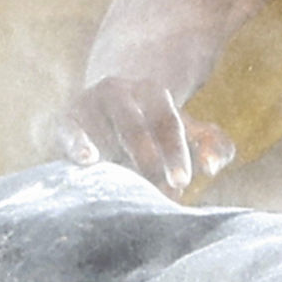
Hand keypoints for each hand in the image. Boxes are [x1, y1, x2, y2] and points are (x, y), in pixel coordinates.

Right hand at [56, 75, 230, 193]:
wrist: (109, 110)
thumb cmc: (157, 130)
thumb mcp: (189, 131)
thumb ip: (215, 146)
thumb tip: (209, 167)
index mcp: (152, 91)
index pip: (167, 122)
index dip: (175, 153)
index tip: (182, 182)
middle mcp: (119, 91)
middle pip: (134, 127)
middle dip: (147, 161)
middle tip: (158, 190)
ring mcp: (90, 102)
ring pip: (103, 134)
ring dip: (117, 165)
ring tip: (126, 188)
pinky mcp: (67, 120)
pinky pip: (69, 132)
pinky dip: (76, 144)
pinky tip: (87, 160)